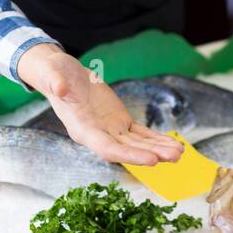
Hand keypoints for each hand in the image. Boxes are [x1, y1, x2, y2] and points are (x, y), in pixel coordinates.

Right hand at [17, 44, 183, 165]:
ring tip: (180, 153)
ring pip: (137, 144)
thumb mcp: (53, 73)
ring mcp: (110, 130)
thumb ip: (56, 82)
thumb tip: (59, 87)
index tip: (151, 160)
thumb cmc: (54, 74)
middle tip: (174, 157)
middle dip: (151, 154)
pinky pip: (141, 133)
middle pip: (127, 150)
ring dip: (158, 149)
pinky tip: (173, 144)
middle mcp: (97, 134)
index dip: (130, 155)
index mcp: (81, 128)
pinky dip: (157, 139)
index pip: (107, 148)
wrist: (61, 73)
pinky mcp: (120, 122)